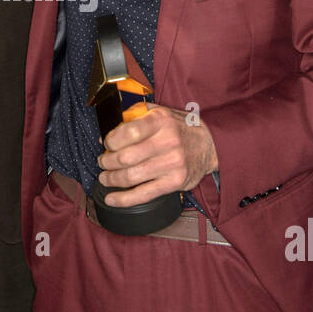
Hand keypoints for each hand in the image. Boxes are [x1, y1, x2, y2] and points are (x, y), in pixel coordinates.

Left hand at [97, 105, 217, 207]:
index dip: (110, 141)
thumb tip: (108, 131)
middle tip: (102, 162)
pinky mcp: (175, 182)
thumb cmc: (179, 128)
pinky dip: (124, 199)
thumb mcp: (159, 112)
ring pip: (131, 177)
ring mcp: (172, 164)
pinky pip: (144, 194)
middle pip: (125, 157)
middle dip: (107, 162)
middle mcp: (167, 142)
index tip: (106, 144)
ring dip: (111, 179)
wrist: (210, 145)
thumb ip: (134, 115)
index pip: (128, 132)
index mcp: (160, 121)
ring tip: (105, 177)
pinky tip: (112, 199)